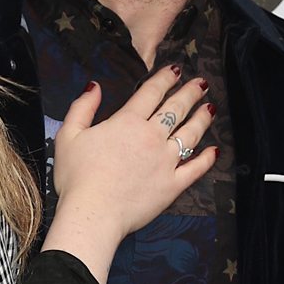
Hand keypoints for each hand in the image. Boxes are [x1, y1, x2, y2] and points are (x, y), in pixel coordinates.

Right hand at [43, 66, 217, 283]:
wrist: (93, 214)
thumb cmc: (77, 177)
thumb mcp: (69, 135)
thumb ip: (82, 107)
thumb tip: (94, 86)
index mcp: (128, 122)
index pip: (152, 92)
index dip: (165, 78)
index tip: (176, 70)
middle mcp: (151, 137)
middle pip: (176, 108)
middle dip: (190, 93)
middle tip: (202, 83)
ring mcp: (165, 161)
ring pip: (190, 134)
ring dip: (202, 118)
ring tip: (210, 108)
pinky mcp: (172, 185)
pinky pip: (195, 169)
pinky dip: (206, 159)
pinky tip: (214, 150)